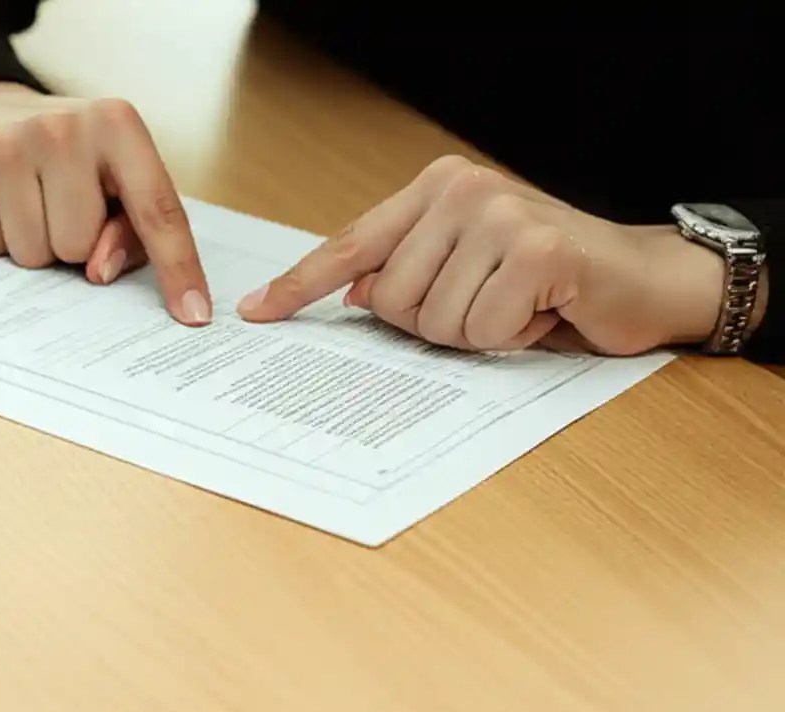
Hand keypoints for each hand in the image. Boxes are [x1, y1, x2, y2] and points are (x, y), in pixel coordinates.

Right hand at [0, 82, 211, 325]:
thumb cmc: (62, 156)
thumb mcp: (111, 176)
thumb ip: (131, 228)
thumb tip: (100, 272)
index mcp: (118, 125)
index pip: (158, 210)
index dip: (178, 268)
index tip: (193, 314)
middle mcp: (63, 127)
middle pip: (81, 248)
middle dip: (70, 243)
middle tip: (55, 203)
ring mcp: (4, 142)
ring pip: (33, 255)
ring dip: (31, 244)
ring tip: (23, 200)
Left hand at [237, 155, 737, 354]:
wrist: (640, 277)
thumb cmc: (545, 278)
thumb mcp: (464, 268)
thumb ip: (406, 271)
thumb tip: (355, 292)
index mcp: (434, 189)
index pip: (350, 245)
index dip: (301, 285)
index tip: (257, 312)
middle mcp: (461, 190)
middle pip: (388, 299)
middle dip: (433, 322)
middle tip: (487, 302)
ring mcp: (499, 214)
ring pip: (432, 320)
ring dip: (476, 332)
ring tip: (518, 303)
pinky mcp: (536, 248)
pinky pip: (482, 328)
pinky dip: (513, 335)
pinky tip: (543, 308)